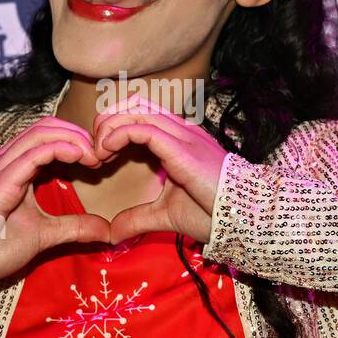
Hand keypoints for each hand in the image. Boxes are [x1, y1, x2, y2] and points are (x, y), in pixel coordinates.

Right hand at [0, 117, 111, 293]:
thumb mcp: (44, 235)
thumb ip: (74, 227)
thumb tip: (105, 230)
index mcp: (13, 167)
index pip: (48, 134)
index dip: (77, 140)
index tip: (101, 160)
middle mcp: (5, 160)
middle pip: (47, 126)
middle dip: (79, 134)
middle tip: (103, 155)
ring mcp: (0, 167)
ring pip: (42, 132)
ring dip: (74, 139)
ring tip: (96, 156)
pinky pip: (34, 153)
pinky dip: (61, 149)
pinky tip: (81, 157)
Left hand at [92, 94, 229, 245]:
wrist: (244, 219)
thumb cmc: (213, 213)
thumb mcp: (166, 215)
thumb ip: (138, 219)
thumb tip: (112, 233)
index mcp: (178, 139)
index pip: (139, 113)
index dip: (113, 126)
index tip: (99, 155)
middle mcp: (180, 130)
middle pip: (134, 104)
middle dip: (106, 120)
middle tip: (93, 150)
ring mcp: (182, 135)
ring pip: (136, 110)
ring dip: (108, 127)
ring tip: (97, 152)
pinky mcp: (181, 148)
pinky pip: (143, 128)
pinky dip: (118, 135)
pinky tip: (106, 151)